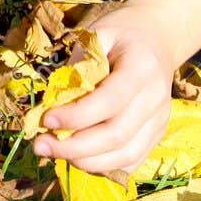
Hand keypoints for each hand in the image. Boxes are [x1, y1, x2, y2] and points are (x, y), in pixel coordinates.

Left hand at [31, 0, 179, 178]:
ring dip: (84, 161)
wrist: (157, 38)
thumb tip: (52, 104)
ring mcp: (160, 120)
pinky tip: (77, 155)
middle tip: (40, 145)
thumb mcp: (97, 34)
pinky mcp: (156, 134)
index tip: (45, 119)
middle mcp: (156, 98)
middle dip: (73, 147)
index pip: (110, 101)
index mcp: (143, 67)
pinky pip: (130, 161)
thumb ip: (78, 65)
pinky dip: (101, 165)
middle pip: (116, 135)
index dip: (76, 116)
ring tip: (54, 152)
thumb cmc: (122, 34)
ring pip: (124, 156)